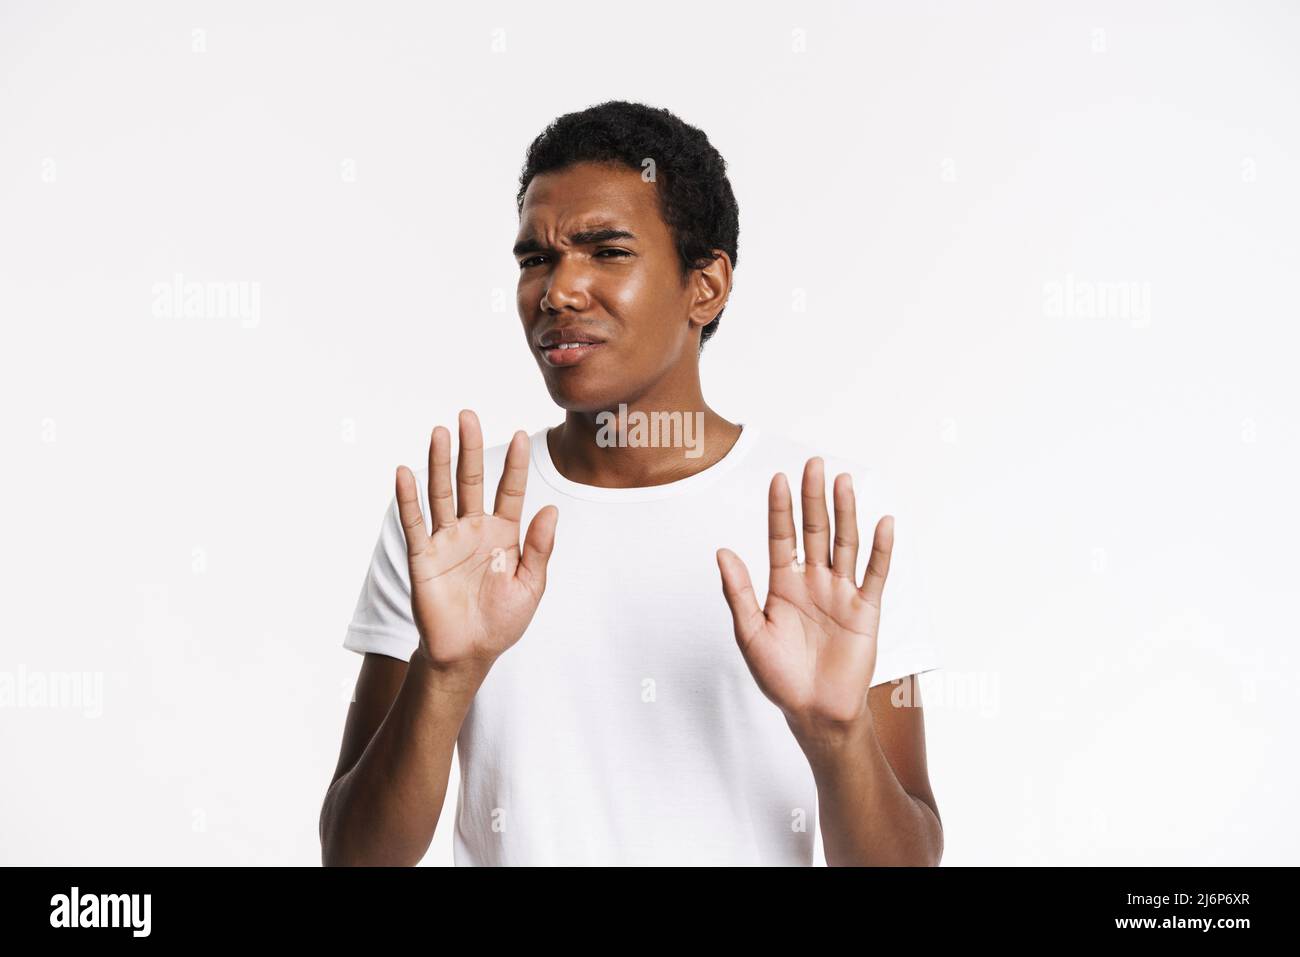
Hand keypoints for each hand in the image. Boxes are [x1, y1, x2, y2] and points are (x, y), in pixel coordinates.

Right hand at [396, 410, 557, 673]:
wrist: (469, 654)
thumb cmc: (502, 622)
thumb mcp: (531, 586)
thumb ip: (539, 548)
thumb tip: (551, 510)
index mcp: (503, 535)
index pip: (509, 491)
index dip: (515, 465)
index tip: (522, 435)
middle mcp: (474, 530)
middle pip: (471, 481)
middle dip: (471, 449)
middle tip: (468, 415)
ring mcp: (447, 541)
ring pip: (442, 494)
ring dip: (440, 463)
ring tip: (440, 432)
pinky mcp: (423, 558)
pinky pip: (415, 524)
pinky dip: (409, 498)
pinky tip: (405, 471)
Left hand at [716, 457, 892, 727]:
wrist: (813, 711)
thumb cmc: (778, 677)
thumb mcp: (749, 634)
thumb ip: (739, 592)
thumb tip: (722, 551)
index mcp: (783, 585)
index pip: (781, 536)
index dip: (780, 508)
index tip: (778, 477)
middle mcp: (813, 582)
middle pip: (814, 531)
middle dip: (813, 498)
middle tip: (814, 464)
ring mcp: (841, 593)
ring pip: (844, 544)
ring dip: (845, 512)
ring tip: (844, 481)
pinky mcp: (865, 611)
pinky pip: (875, 575)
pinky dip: (881, 549)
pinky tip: (884, 522)